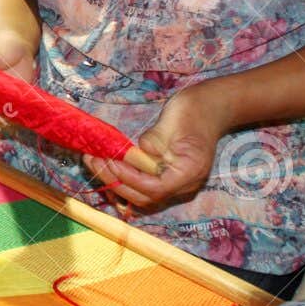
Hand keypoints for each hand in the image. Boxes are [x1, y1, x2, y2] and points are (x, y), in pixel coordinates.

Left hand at [81, 82, 235, 209]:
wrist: (211, 107)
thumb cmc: (194, 110)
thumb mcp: (172, 121)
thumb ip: (153, 141)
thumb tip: (133, 154)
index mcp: (190, 172)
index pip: (155, 188)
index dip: (130, 178)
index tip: (111, 162)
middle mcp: (185, 185)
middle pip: (146, 197)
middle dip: (116, 181)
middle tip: (92, 161)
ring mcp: (177, 185)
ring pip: (142, 196)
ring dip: (115, 182)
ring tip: (92, 162)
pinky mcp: (168, 179)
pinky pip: (144, 187)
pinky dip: (124, 180)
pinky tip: (107, 166)